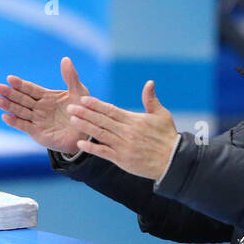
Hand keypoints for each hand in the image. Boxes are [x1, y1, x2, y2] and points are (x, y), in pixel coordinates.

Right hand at [0, 57, 89, 153]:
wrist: (86, 132)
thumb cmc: (83, 111)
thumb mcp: (79, 91)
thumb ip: (71, 77)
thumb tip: (65, 59)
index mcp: (46, 96)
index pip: (30, 88)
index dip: (20, 84)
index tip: (10, 78)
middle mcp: (38, 108)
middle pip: (21, 99)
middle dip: (9, 93)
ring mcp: (37, 120)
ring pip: (19, 111)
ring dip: (8, 106)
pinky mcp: (37, 133)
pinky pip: (24, 126)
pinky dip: (14, 122)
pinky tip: (6, 116)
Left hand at [64, 80, 179, 179]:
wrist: (173, 160)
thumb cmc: (167, 136)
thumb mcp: (162, 115)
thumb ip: (151, 99)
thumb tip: (149, 83)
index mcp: (134, 120)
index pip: (111, 110)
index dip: (96, 105)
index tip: (83, 99)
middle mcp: (127, 131)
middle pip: (102, 120)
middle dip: (85, 113)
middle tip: (70, 107)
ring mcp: (123, 146)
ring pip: (100, 134)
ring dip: (85, 127)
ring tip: (72, 121)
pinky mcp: (122, 159)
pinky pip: (104, 153)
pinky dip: (92, 148)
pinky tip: (80, 144)